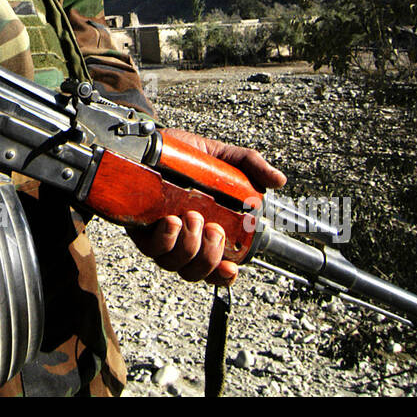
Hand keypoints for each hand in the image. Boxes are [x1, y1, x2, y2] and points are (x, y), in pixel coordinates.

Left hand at [126, 128, 285, 285]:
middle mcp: (182, 240)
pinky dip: (165, 239)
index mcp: (207, 232)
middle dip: (209, 256)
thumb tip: (278, 181)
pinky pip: (151, 248)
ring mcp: (160, 236)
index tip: (232, 267)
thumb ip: (252, 168)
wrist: (154, 140)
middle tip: (214, 229)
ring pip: (173, 263)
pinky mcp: (139, 228)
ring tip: (192, 218)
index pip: (217, 270)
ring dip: (188, 245)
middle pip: (196, 271)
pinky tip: (171, 222)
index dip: (224, 276)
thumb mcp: (225, 159)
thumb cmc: (188, 156)